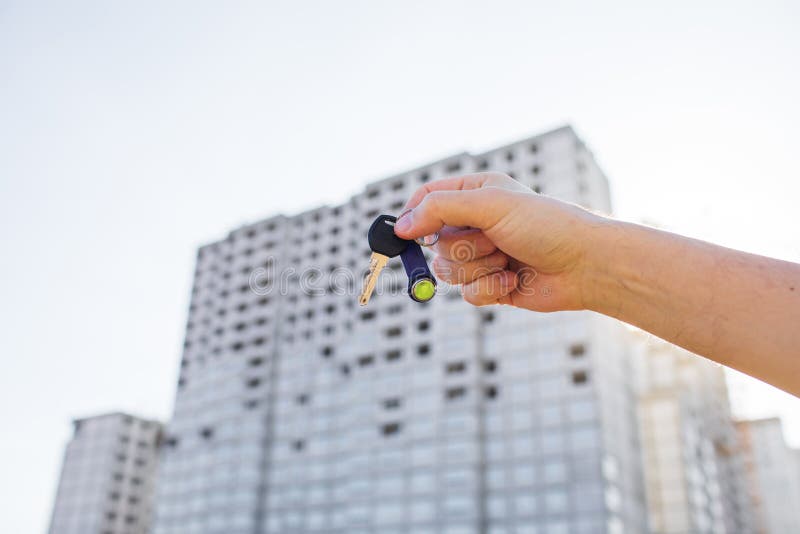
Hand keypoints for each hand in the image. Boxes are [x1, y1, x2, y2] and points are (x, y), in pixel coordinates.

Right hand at [394, 172, 606, 310]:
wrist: (585, 266)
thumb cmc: (546, 225)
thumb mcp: (490, 205)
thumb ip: (441, 209)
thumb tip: (401, 225)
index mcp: (475, 193)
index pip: (427, 199)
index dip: (413, 216)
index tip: (406, 233)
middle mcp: (476, 223)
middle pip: (434, 242)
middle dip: (463, 248)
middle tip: (493, 242)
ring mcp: (482, 255)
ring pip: (447, 271)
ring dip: (478, 269)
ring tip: (508, 260)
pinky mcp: (490, 285)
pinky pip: (467, 294)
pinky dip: (489, 289)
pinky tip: (514, 281)